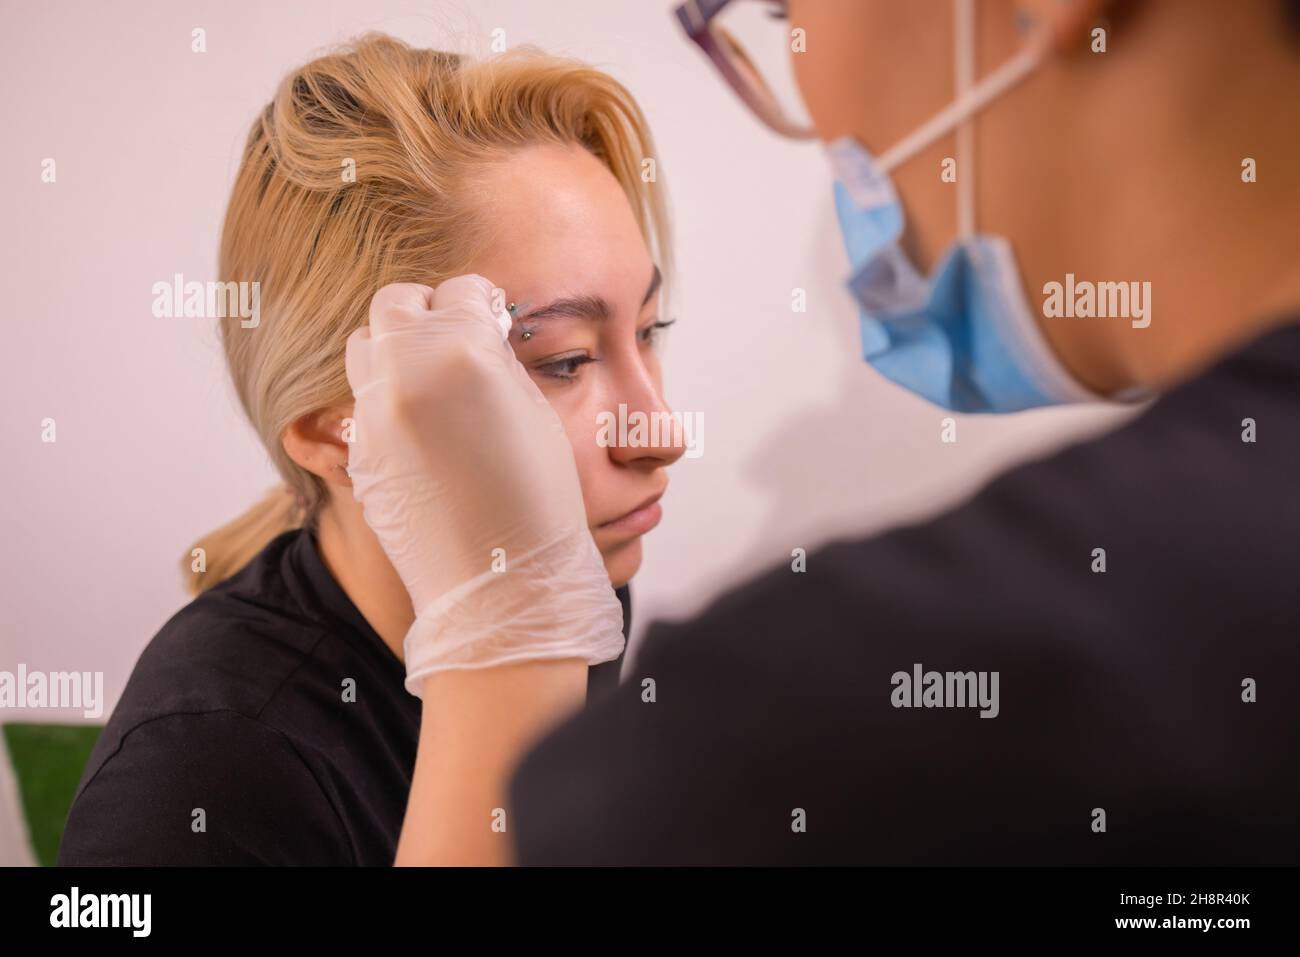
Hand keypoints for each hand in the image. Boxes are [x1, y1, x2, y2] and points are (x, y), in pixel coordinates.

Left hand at [345, 275, 623, 695]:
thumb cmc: (537, 500)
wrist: (502, 584)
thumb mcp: (533, 411)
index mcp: (460, 348)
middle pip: (397, 304)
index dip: (483, 304)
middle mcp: (404, 370)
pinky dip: (390, 401)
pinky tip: (424, 431)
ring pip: (365, 346)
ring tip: (433, 383)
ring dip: (396, 350)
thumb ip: (497, 360)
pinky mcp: (358, 451)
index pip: (461, 288)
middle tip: (457, 339)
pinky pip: (365, 402)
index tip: (493, 320)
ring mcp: (372, 412)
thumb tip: (479, 335)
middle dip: (428, 313)